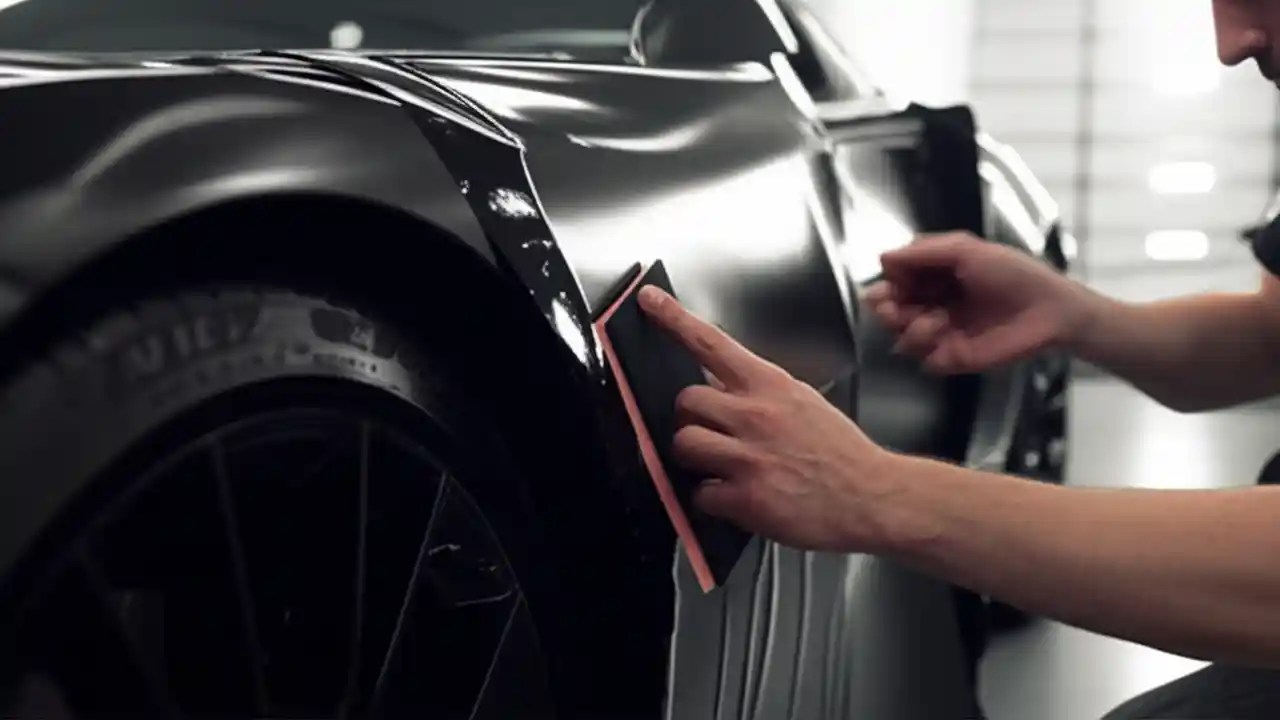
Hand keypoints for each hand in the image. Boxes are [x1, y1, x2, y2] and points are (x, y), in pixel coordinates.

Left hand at [637, 285, 902, 552]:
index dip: (673, 319)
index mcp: (771, 385)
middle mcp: (756, 415)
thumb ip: (761, 393)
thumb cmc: (841, 454)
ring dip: (695, 458)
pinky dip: (713, 499)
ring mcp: (749, 456)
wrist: (873, 497)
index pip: (711, 342)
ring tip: (722, 466)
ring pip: (683, 443)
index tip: (647, 300)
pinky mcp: (746, 498)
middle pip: (685, 400)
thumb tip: (723, 388)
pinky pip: (701, 494)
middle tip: (713, 432)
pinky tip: (738, 497)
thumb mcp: (804, 403)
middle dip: (691, 418)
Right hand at [866, 231, 1095, 373]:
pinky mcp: (952, 357)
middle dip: (886, 308)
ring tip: (931, 321)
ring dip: (908, 327)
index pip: (895, 279)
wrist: (1047, 310)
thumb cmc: (1012, 274)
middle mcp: (934, 302)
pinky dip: (927, 348)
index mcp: (936, 275)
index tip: (893, 281)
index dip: (889, 282)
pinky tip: (945, 336)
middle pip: (890, 309)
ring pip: (901, 335)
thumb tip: (883, 258)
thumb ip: (924, 251)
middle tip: (889, 308)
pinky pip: (923, 360)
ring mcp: (942, 332)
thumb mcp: (967, 249)